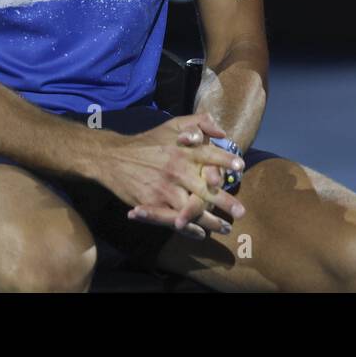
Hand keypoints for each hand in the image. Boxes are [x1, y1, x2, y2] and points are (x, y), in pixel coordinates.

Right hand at [95, 113, 246, 238]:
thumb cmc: (150, 141)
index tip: (240, 167)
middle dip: (225, 202)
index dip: (226, 161)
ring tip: (224, 227)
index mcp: (184, 151)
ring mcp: (165, 189)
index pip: (210, 155)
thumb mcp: (174, 124)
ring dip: (210, 221)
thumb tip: (222, 133)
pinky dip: (188, 229)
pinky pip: (174, 220)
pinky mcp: (153, 204)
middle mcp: (177, 170)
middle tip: (241, 211)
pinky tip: (200, 233)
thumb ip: (200, 122)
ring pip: (192, 209)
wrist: (114, 158)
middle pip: (205, 189)